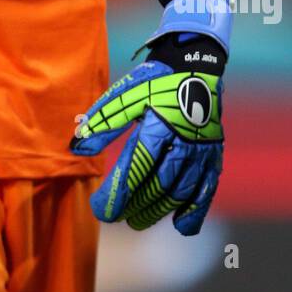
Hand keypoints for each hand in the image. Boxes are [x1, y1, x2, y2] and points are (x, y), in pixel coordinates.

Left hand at [70, 43, 222, 235]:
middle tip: (117, 217)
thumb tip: (77, 145)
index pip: (135, 167)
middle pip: (157, 184)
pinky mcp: (214, 155)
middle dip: (135, 205)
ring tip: (138, 220)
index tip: (100, 210)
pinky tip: (180, 225)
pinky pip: (207, 189)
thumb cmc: (155, 81)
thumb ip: (103, 121)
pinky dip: (195, 210)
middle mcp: (182, 141)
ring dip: (158, 210)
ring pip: (179, 191)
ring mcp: (201, 151)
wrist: (196, 66)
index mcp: (158, 125)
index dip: (117, 193)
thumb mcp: (126, 94)